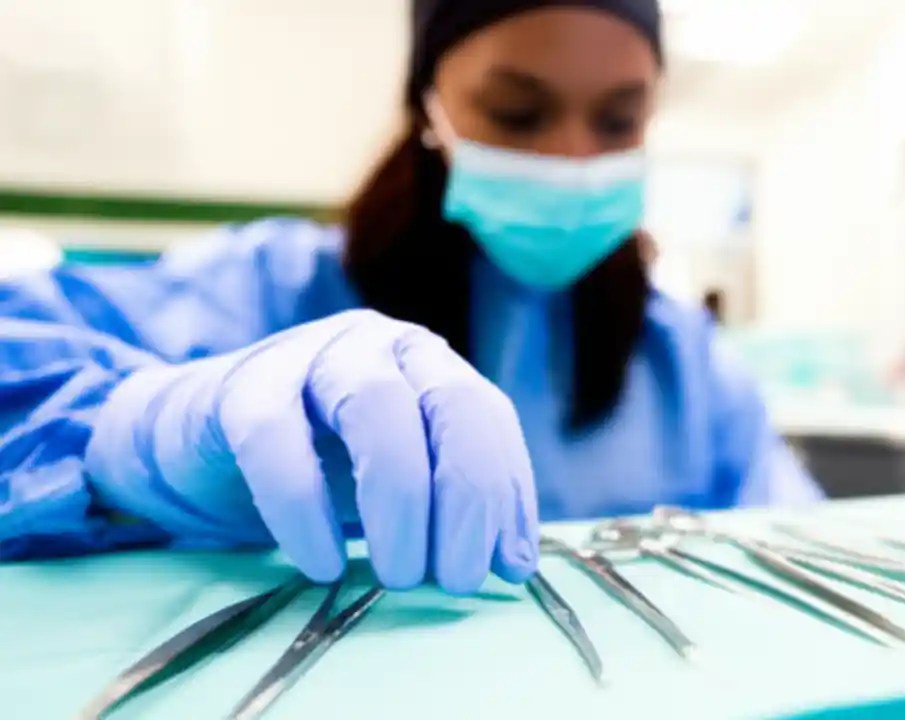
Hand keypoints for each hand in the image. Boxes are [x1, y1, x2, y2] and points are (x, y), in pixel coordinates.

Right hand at [88, 310, 538, 591]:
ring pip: (377, 411)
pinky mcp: (243, 387)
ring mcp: (313, 357)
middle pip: (451, 405)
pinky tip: (323, 565)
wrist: (195, 444)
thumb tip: (513, 564)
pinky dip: (306, 509)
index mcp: (429, 366)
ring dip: (401, 501)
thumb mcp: (396, 484)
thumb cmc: (315, 465)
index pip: (487, 414)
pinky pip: (279, 441)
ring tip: (400, 577)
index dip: (507, 490)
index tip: (506, 568)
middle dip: (468, 496)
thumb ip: (453, 509)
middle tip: (456, 579)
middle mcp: (382, 347)